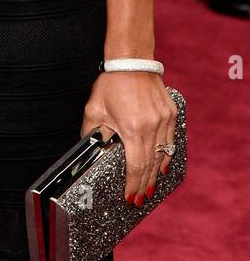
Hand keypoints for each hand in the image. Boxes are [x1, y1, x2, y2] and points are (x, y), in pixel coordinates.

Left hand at [82, 72, 176, 204]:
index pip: (135, 165)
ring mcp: (164, 120)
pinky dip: (166, 156)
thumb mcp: (95, 108)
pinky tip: (162, 166)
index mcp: (132, 128)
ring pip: (162, 155)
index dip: (133, 184)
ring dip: (155, 174)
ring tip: (149, 188)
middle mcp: (151, 127)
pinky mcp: (171, 114)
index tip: (130, 197)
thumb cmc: (112, 83)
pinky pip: (171, 141)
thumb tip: (90, 149)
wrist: (131, 61)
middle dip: (144, 184)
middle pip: (150, 165)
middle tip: (139, 199)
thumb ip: (92, 132)